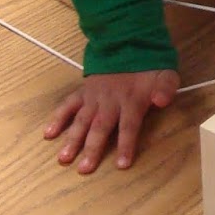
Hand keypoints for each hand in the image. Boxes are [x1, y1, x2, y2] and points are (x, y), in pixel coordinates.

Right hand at [45, 69, 178, 171]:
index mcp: (131, 100)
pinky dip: (58, 118)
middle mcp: (110, 102)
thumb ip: (166, 88)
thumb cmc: (148, 68)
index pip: (129, 126)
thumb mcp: (166, 75)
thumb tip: (161, 101)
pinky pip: (68, 105)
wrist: (128, 45)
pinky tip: (48, 133)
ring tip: (64, 158)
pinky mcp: (83, 92)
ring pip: (82, 120)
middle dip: (92, 148)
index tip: (122, 165)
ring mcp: (93, 97)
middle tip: (84, 169)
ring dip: (72, 139)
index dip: (126, 145)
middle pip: (100, 127)